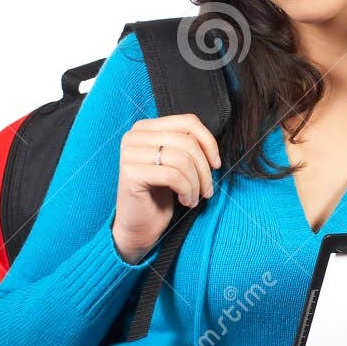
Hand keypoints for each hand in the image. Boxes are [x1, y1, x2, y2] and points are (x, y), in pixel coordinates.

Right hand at [112, 113, 221, 261]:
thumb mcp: (178, 164)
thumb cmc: (161, 193)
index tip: (216, 165)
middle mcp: (134, 136)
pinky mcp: (130, 173)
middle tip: (207, 190)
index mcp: (146, 128)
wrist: (140, 224)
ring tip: (194, 197)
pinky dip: (186, 190)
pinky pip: (173, 176)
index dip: (209, 143)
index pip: (188, 121)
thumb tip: (212, 147)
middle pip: (187, 141)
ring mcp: (130, 153)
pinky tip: (184, 201)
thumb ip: (188, 146)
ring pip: (181, 159)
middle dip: (204, 169)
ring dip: (196, 183)